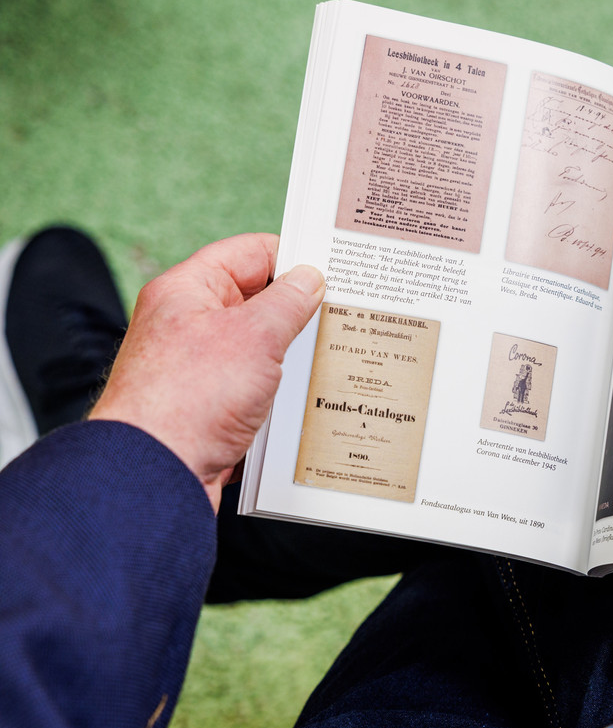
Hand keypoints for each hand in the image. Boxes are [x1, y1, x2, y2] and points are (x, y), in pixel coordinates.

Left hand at [89, 234, 323, 510]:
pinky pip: (255, 392)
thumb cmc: (187, 399)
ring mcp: (197, 371)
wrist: (156, 473)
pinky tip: (307, 402)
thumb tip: (309, 279)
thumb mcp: (254, 335)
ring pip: (260, 352)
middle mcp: (187, 327)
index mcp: (186, 291)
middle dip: (298, 313)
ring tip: (330, 360)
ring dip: (292, 359)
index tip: (331, 267)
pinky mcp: (208, 411)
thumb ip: (288, 301)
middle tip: (340, 316)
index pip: (247, 254)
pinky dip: (281, 396)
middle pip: (256, 304)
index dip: (291, 256)